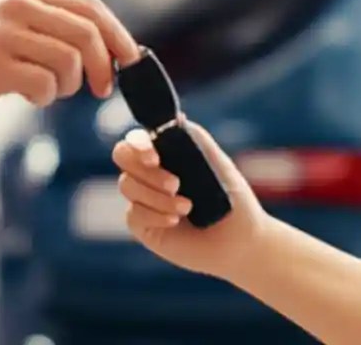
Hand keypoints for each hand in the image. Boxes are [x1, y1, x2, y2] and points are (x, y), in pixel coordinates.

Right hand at [0, 0, 139, 126]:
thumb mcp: (13, 25)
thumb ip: (55, 27)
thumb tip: (113, 50)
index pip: (89, 6)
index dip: (117, 34)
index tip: (132, 59)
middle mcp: (16, 3)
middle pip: (87, 33)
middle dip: (104, 65)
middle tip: (100, 88)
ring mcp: (3, 32)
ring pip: (69, 60)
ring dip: (68, 85)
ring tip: (48, 89)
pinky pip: (44, 84)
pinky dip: (45, 97)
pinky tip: (28, 96)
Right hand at [111, 119, 271, 281]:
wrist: (239, 240)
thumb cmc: (231, 198)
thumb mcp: (216, 162)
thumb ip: (194, 139)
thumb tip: (174, 120)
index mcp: (165, 152)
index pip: (136, 138)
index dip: (138, 144)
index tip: (154, 157)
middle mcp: (150, 172)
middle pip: (122, 156)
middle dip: (146, 171)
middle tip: (175, 184)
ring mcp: (143, 198)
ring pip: (127, 185)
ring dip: (157, 196)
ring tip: (187, 207)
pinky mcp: (142, 224)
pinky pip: (133, 213)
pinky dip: (155, 214)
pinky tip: (175, 221)